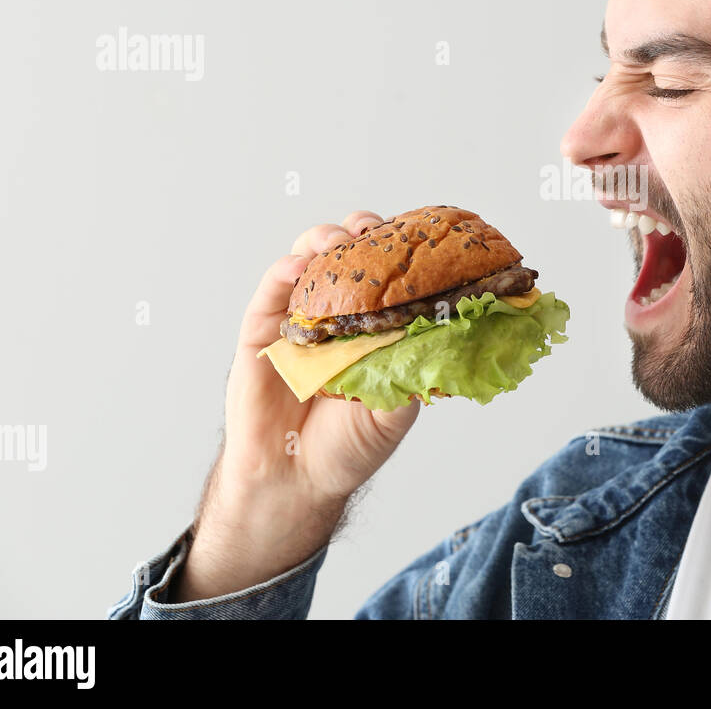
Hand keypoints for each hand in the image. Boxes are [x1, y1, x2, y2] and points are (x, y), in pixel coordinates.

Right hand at [173, 211, 419, 601]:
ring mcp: (297, 318)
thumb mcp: (395, 410)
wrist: (296, 480)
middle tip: (374, 230)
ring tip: (337, 242)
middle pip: (346, 255)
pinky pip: (270, 291)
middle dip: (362, 233)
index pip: (386, 273)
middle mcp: (336, 314)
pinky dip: (284, 271)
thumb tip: (450, 339)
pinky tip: (299, 265)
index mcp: (372, 326)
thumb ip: (415, 374)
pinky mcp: (261, 331)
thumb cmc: (348, 445)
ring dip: (323, 241)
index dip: (398, 249)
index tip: (416, 234)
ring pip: (308, 260)